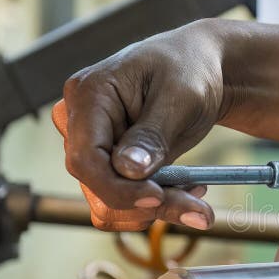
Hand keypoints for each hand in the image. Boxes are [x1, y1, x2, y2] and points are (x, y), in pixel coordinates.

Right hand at [52, 19, 231, 230]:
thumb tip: (128, 170)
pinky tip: (186, 191)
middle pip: (97, 185)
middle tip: (199, 209)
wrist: (199, 69)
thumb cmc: (189, 71)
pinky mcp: (109, 166)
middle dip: (147, 204)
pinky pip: (122, 202)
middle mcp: (79, 123)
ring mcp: (92, 147)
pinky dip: (155, 206)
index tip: (158, 197)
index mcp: (89, 95)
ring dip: (156, 210)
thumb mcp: (180, 96)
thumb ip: (153, 134)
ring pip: (108, 203)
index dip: (118, 187)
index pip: (85, 158)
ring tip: (197, 195)